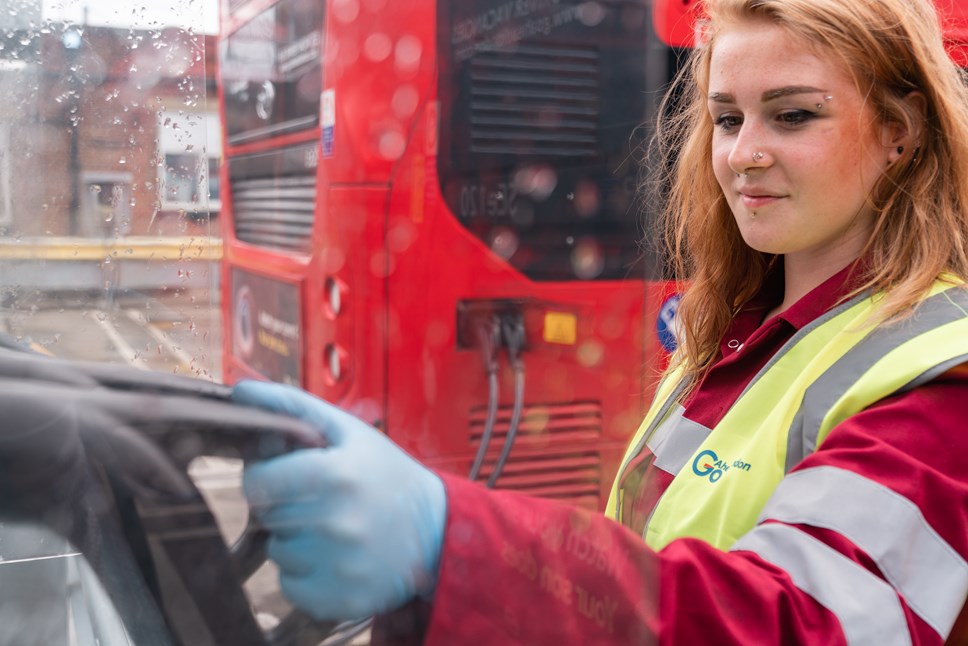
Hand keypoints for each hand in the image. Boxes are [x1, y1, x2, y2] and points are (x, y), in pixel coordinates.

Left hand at [233, 380, 445, 620]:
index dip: (266, 477)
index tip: (286, 476)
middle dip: (286, 506)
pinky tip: (335, 557)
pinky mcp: (340, 598)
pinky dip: (306, 574)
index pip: (256, 483)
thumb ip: (292, 406)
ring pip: (279, 553)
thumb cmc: (388, 476)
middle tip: (320, 500)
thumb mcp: (348, 431)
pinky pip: (291, 586)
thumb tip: (242, 390)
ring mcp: (339, 565)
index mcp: (335, 475)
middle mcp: (335, 522)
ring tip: (334, 528)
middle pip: (267, 516)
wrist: (437, 530)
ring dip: (297, 540)